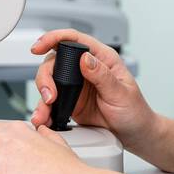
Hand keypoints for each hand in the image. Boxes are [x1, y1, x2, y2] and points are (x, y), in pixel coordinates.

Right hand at [30, 29, 155, 148]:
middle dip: (46, 77)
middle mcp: (86, 68)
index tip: (39, 46)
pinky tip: (45, 117)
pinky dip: (45, 109)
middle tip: (50, 95)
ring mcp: (76, 84)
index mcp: (101, 58)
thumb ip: (103, 76)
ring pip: (49, 80)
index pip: (74, 39)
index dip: (54, 37)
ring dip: (42, 95)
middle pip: (55, 60)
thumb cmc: (134, 111)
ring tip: (45, 112)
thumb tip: (85, 58)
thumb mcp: (121, 93)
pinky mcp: (69, 100)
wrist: (134, 135)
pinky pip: (51, 101)